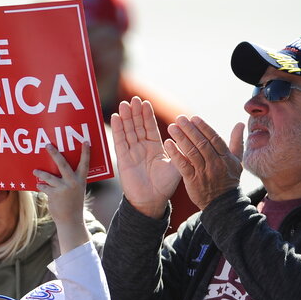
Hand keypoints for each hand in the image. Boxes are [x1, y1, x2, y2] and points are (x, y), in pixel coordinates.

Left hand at [35, 144, 90, 253]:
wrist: (71, 220)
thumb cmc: (73, 203)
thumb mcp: (77, 190)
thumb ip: (71, 179)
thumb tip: (58, 169)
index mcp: (81, 180)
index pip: (85, 163)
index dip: (85, 152)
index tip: (85, 141)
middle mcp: (73, 182)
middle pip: (63, 164)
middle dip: (54, 153)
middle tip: (47, 145)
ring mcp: (63, 188)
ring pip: (49, 176)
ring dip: (40, 172)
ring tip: (35, 170)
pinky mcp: (54, 194)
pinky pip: (44, 187)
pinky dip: (40, 186)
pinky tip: (39, 187)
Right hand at [110, 97, 181, 217]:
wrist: (152, 200)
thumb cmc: (166, 185)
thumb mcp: (177, 165)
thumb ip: (179, 150)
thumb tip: (184, 135)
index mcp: (155, 147)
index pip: (150, 127)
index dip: (147, 115)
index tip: (145, 102)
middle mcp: (142, 147)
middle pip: (137, 126)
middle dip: (135, 113)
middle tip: (133, 99)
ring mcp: (132, 152)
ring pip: (128, 131)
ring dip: (126, 118)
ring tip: (124, 104)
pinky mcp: (123, 159)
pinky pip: (120, 141)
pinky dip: (117, 129)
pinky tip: (116, 117)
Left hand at [164, 115, 243, 209]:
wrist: (222, 204)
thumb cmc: (229, 180)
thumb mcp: (236, 161)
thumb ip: (236, 142)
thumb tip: (240, 123)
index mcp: (226, 157)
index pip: (214, 138)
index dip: (204, 127)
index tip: (193, 118)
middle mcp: (215, 163)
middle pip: (202, 143)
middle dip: (190, 129)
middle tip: (179, 118)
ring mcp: (204, 172)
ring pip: (192, 152)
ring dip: (181, 138)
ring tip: (172, 127)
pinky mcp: (192, 180)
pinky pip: (183, 165)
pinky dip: (175, 153)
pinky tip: (168, 144)